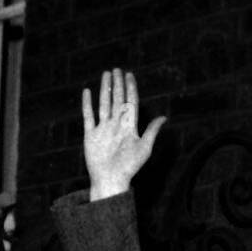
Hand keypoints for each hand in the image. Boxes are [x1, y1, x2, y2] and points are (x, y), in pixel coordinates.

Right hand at [82, 69, 165, 199]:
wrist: (110, 180)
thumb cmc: (129, 167)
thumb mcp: (144, 148)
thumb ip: (152, 131)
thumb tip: (164, 117)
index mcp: (129, 127)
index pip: (130, 103)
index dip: (131, 88)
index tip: (130, 75)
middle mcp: (116, 126)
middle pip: (117, 100)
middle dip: (118, 84)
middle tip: (117, 70)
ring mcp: (103, 129)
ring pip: (104, 104)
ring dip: (105, 89)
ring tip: (106, 75)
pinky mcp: (91, 135)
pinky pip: (88, 115)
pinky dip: (87, 104)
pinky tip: (87, 92)